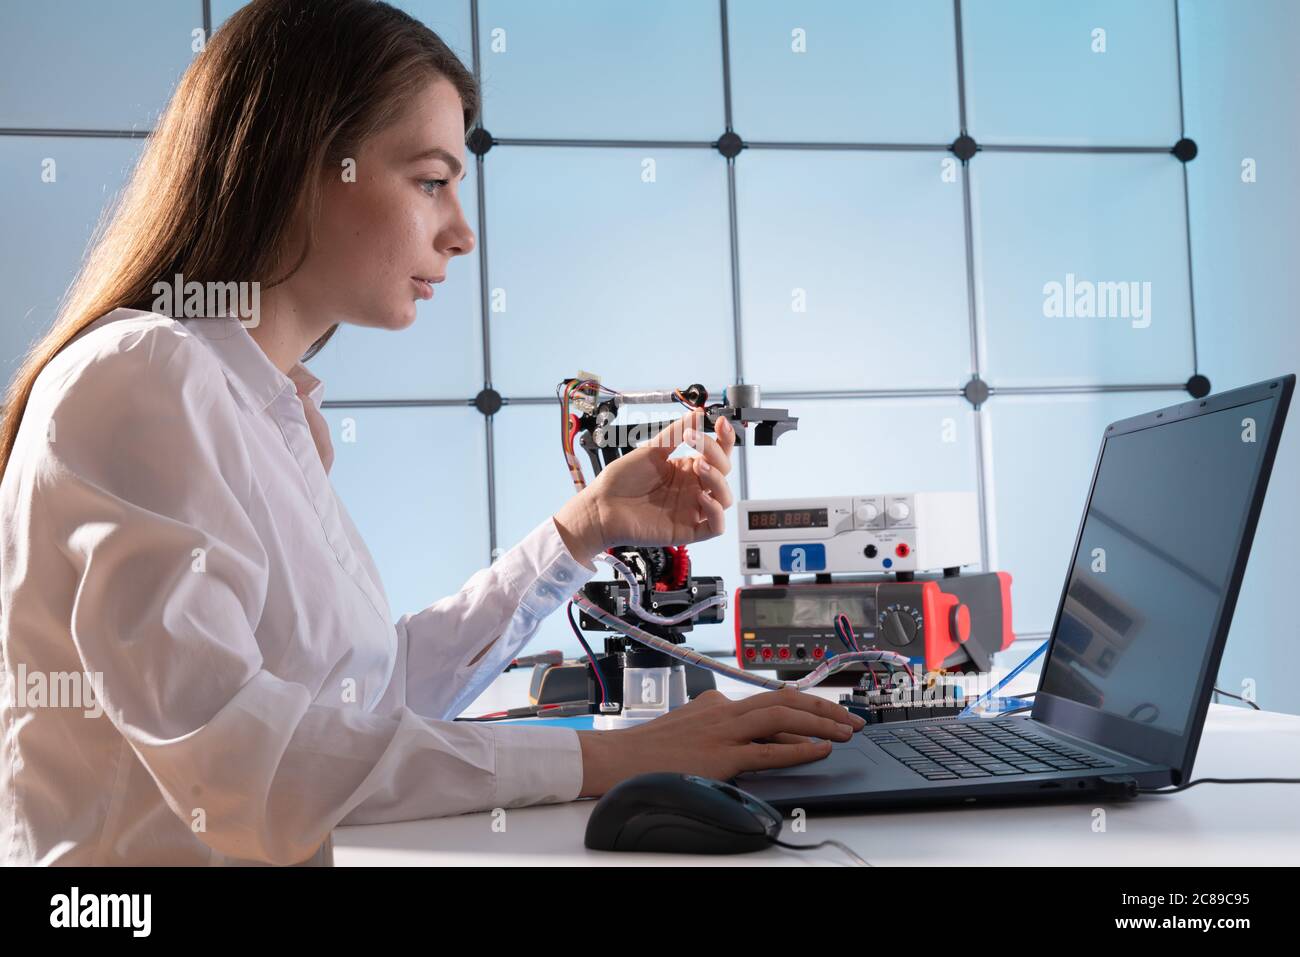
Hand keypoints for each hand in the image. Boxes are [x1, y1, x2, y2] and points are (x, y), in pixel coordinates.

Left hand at [554, 409, 736, 564]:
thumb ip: (676, 433)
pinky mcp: (686, 531)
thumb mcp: (650, 450)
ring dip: (717, 479)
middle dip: (716, 453)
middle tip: (694, 440)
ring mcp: (691, 510)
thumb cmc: (621, 481)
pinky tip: (700, 496)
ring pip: (724, 498)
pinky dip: (715, 511)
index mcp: (686, 469)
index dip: (724, 438)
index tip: (721, 422)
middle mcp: (692, 489)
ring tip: (698, 464)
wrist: (600, 506)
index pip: (717, 454)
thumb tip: (698, 414)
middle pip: (723, 472)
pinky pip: (715, 526)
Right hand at [575, 687, 866, 796]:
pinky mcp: (721, 757)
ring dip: (820, 723)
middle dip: (823, 709)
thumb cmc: (650, 748)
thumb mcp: (689, 725)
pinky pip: (769, 751)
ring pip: (782, 718)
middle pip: (785, 701)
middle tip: (852, 719)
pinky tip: (821, 750)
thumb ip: (718, 723)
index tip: (828, 711)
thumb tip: (748, 729)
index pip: (771, 699)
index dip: (806, 704)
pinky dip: (799, 749)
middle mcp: (725, 711)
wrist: (617, 758)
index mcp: (718, 703)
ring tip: (846, 732)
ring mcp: (723, 732)